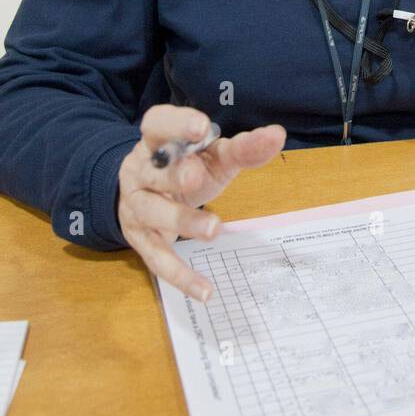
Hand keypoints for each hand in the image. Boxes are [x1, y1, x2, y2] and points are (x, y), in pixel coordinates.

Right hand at [117, 106, 285, 300]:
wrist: (142, 197)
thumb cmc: (185, 170)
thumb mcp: (213, 157)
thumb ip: (243, 148)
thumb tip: (277, 135)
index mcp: (157, 142)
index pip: (158, 124)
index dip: (176, 124)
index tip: (201, 127)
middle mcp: (140, 171)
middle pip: (153, 171)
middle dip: (174, 175)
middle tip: (195, 178)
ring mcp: (137, 206)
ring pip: (152, 213)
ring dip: (181, 220)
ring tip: (213, 229)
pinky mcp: (141, 241)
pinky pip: (158, 260)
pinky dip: (181, 276)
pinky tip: (205, 290)